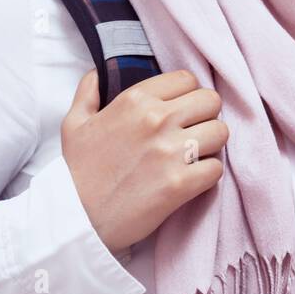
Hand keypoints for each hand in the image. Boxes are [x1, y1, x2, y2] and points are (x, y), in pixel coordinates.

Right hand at [60, 68, 229, 253]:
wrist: (73, 220)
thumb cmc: (75, 172)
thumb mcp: (73, 124)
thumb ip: (88, 93)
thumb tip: (98, 74)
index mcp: (135, 100)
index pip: (187, 79)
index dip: (188, 95)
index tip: (180, 111)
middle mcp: (157, 119)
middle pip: (211, 101)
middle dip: (205, 116)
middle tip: (192, 133)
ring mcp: (170, 151)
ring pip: (221, 132)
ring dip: (211, 145)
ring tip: (193, 157)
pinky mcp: (180, 183)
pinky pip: (216, 168)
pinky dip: (208, 175)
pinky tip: (191, 179)